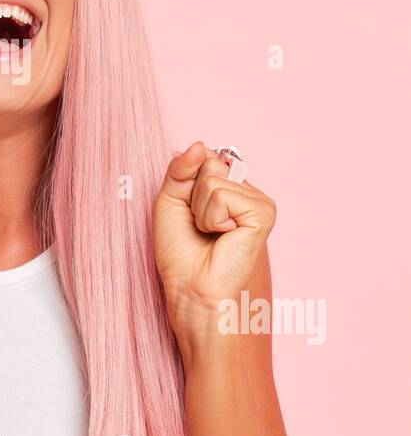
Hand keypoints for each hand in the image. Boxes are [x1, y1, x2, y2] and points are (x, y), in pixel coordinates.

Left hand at [153, 140, 275, 340]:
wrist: (191, 291)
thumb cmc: (181, 255)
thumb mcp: (171, 201)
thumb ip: (181, 169)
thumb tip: (200, 144)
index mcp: (229, 188)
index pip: (203, 157)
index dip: (185, 182)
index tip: (188, 214)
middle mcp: (247, 192)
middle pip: (208, 163)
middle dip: (191, 196)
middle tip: (199, 227)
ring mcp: (258, 201)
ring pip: (213, 179)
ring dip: (200, 211)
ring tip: (210, 235)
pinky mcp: (264, 213)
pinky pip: (222, 194)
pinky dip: (211, 217)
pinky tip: (223, 237)